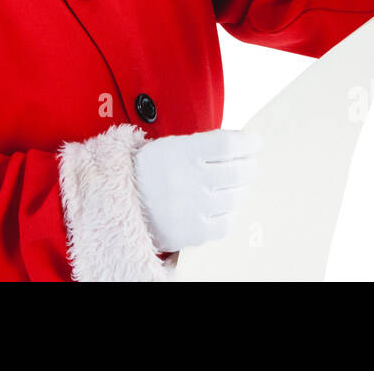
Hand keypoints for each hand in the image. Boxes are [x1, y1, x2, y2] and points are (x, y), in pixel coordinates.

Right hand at [133, 129, 260, 253]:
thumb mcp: (172, 146)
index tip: (255, 141)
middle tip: (251, 162)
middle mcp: (191, 179)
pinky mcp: (193, 232)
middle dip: (251, 165)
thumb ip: (206, 145)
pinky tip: (223, 205)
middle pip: (239, 171)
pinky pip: (226, 223)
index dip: (249, 142)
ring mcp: (193, 207)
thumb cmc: (150, 170)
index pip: (230, 144)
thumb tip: (245, 145)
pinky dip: (230, 212)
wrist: (118, 201)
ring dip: (241, 189)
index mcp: (184, 151)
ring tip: (235, 184)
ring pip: (236, 197)